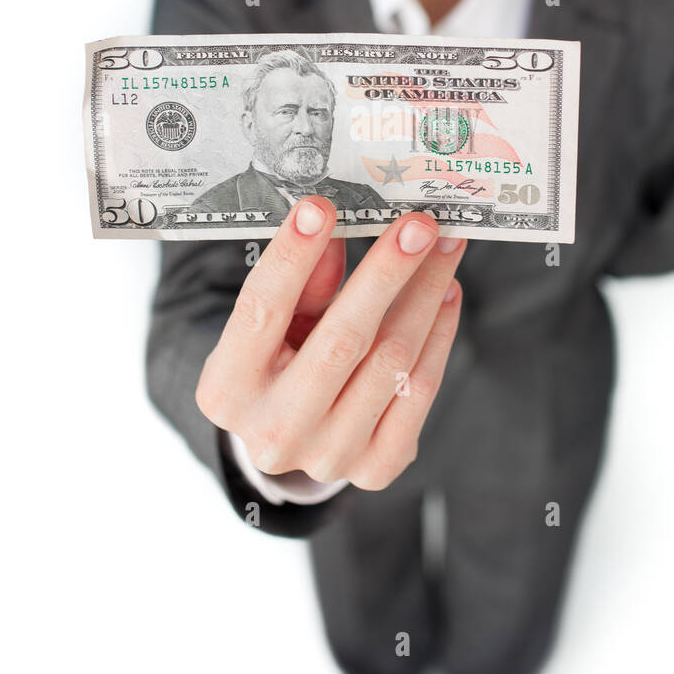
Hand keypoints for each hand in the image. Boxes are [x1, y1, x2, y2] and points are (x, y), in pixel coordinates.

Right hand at [196, 197, 465, 490]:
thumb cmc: (278, 360)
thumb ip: (302, 279)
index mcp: (226, 390)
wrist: (292, 438)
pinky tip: (446, 293)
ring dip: (425, 294)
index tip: (321, 206)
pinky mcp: (377, 467)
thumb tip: (337, 222)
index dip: (292, 256)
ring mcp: (329, 456)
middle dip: (385, 273)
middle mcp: (274, 431)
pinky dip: (439, 333)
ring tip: (443, 247)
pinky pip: (419, 389)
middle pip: (341, 340)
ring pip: (391, 360)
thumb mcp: (273, 322)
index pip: (261, 311)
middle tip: (418, 224)